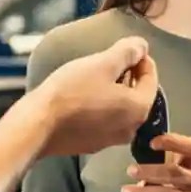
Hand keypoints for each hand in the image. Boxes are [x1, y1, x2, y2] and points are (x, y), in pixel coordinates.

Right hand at [34, 36, 157, 156]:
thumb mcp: (102, 63)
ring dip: (115, 91)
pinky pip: (105, 121)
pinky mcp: (92, 145)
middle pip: (137, 95)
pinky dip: (102, 107)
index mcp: (139, 108)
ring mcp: (111, 140)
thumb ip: (127, 52)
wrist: (39, 124)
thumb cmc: (72, 91)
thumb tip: (142, 46)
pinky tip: (84, 97)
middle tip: (109, 61)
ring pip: (121, 109)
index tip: (128, 48)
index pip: (151, 78)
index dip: (141, 59)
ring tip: (96, 77)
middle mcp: (131, 129)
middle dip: (128, 75)